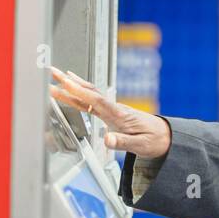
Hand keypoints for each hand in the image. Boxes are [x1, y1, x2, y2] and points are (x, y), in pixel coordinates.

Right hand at [49, 66, 171, 159]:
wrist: (165, 136)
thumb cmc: (154, 140)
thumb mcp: (140, 145)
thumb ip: (122, 142)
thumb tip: (107, 139)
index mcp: (120, 115)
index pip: (96, 101)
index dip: (80, 92)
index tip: (65, 83)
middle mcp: (114, 108)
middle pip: (89, 92)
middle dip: (70, 82)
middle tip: (52, 72)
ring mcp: (112, 108)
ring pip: (89, 93)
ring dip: (72, 84)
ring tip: (56, 75)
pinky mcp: (111, 111)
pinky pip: (92, 100)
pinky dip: (79, 92)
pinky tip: (72, 87)